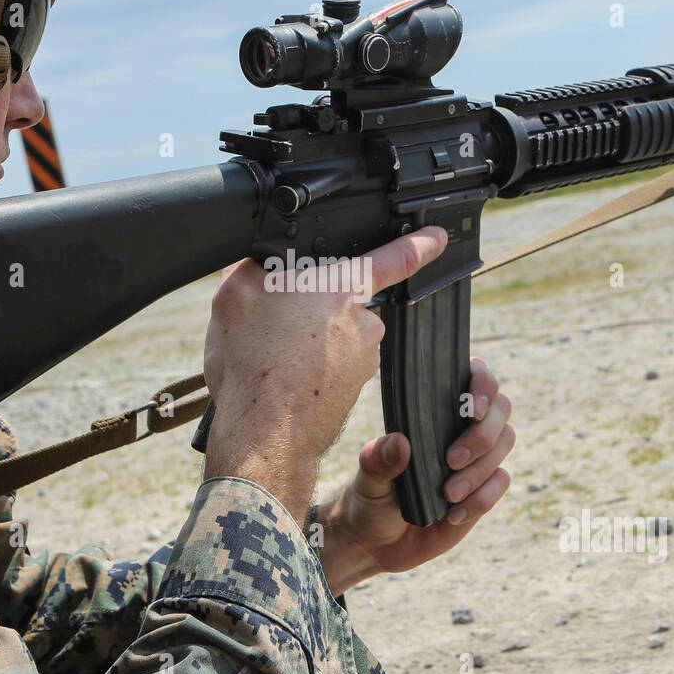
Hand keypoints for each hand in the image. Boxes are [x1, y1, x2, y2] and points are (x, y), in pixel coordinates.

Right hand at [202, 227, 447, 522]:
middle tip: (272, 324)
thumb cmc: (255, 361)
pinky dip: (309, 373)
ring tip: (270, 359)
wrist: (266, 434)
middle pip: (343, 305)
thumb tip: (260, 259)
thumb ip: (256, 266)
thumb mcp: (236, 292)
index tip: (437, 239)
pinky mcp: (351, 392)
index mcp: (342, 288)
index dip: (418, 245)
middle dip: (313, 310)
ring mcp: (360, 363)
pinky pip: (331, 372)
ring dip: (308, 345)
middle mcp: (363, 324)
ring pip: (335, 341)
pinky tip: (280, 382)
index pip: (394, 258)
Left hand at [317, 357, 514, 595]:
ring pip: (504, 444)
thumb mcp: (367, 480)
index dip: (481, 383)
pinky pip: (501, 482)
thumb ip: (378, 461)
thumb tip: (399, 441)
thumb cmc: (370, 498)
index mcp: (432, 410)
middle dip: (482, 434)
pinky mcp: (484, 489)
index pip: (472, 375)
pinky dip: (481, 498)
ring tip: (446, 495)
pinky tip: (452, 514)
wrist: (377, 542)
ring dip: (479, 470)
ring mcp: (476, 457)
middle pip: (500, 409)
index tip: (471, 407)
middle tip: (450, 460)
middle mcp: (460, 427)